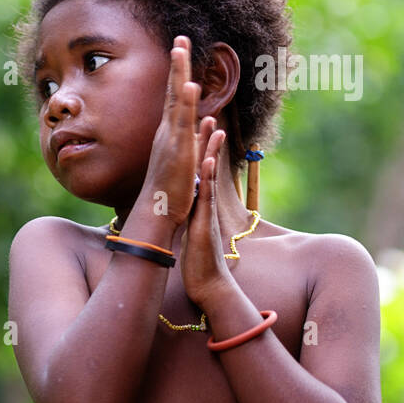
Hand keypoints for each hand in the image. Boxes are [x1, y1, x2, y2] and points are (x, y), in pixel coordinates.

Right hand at [140, 36, 214, 226]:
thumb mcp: (189, 159)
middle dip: (178, 64)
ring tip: (181, 50)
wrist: (158, 212)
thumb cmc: (172, 190)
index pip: (176, 96)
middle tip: (180, 37)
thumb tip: (211, 123)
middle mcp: (169, 131)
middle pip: (174, 91)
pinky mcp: (179, 150)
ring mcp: (173, 139)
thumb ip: (200, 139)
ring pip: (177, 101)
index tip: (181, 50)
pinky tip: (189, 86)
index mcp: (172, 132)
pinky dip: (186, 103)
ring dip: (178, 75)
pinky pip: (183, 122)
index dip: (179, 73)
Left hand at [180, 125, 234, 306]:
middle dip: (210, 145)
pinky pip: (206, 197)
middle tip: (212, 118)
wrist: (208, 284)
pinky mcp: (205, 221)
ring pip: (210, 178)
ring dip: (212, 154)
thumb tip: (189, 211)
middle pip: (209, 170)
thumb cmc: (199, 261)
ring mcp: (207, 211)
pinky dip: (207, 179)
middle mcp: (206, 204)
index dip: (202, 153)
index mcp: (201, 206)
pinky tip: (208, 163)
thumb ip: (194, 221)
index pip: (202, 174)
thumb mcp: (194, 234)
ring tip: (214, 130)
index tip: (201, 131)